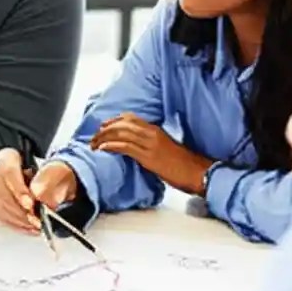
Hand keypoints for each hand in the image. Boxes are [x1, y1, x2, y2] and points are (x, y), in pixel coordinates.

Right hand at [0, 148, 78, 232]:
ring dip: (20, 219)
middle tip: (36, 218)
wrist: (57, 186)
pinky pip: (3, 218)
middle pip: (1, 190)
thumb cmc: (56, 175)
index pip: (7, 169)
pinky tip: (31, 227)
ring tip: (37, 223)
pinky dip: (19, 226)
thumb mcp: (59, 171)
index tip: (30, 203)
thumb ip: (49, 178)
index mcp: (9, 157)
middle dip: (20, 208)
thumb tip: (36, 191)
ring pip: (1, 206)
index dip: (17, 188)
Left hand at [91, 113, 213, 194]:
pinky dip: (111, 146)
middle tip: (93, 137)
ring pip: (121, 133)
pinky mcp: (149, 157)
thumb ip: (149, 143)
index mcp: (155, 130)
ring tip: (94, 144)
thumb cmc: (182, 163)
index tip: (103, 126)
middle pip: (122, 124)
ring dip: (104, 138)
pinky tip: (103, 149)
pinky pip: (125, 147)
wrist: (197, 172)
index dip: (113, 120)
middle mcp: (151, 133)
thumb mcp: (164, 148)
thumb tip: (134, 146)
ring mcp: (150, 144)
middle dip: (104, 129)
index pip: (130, 118)